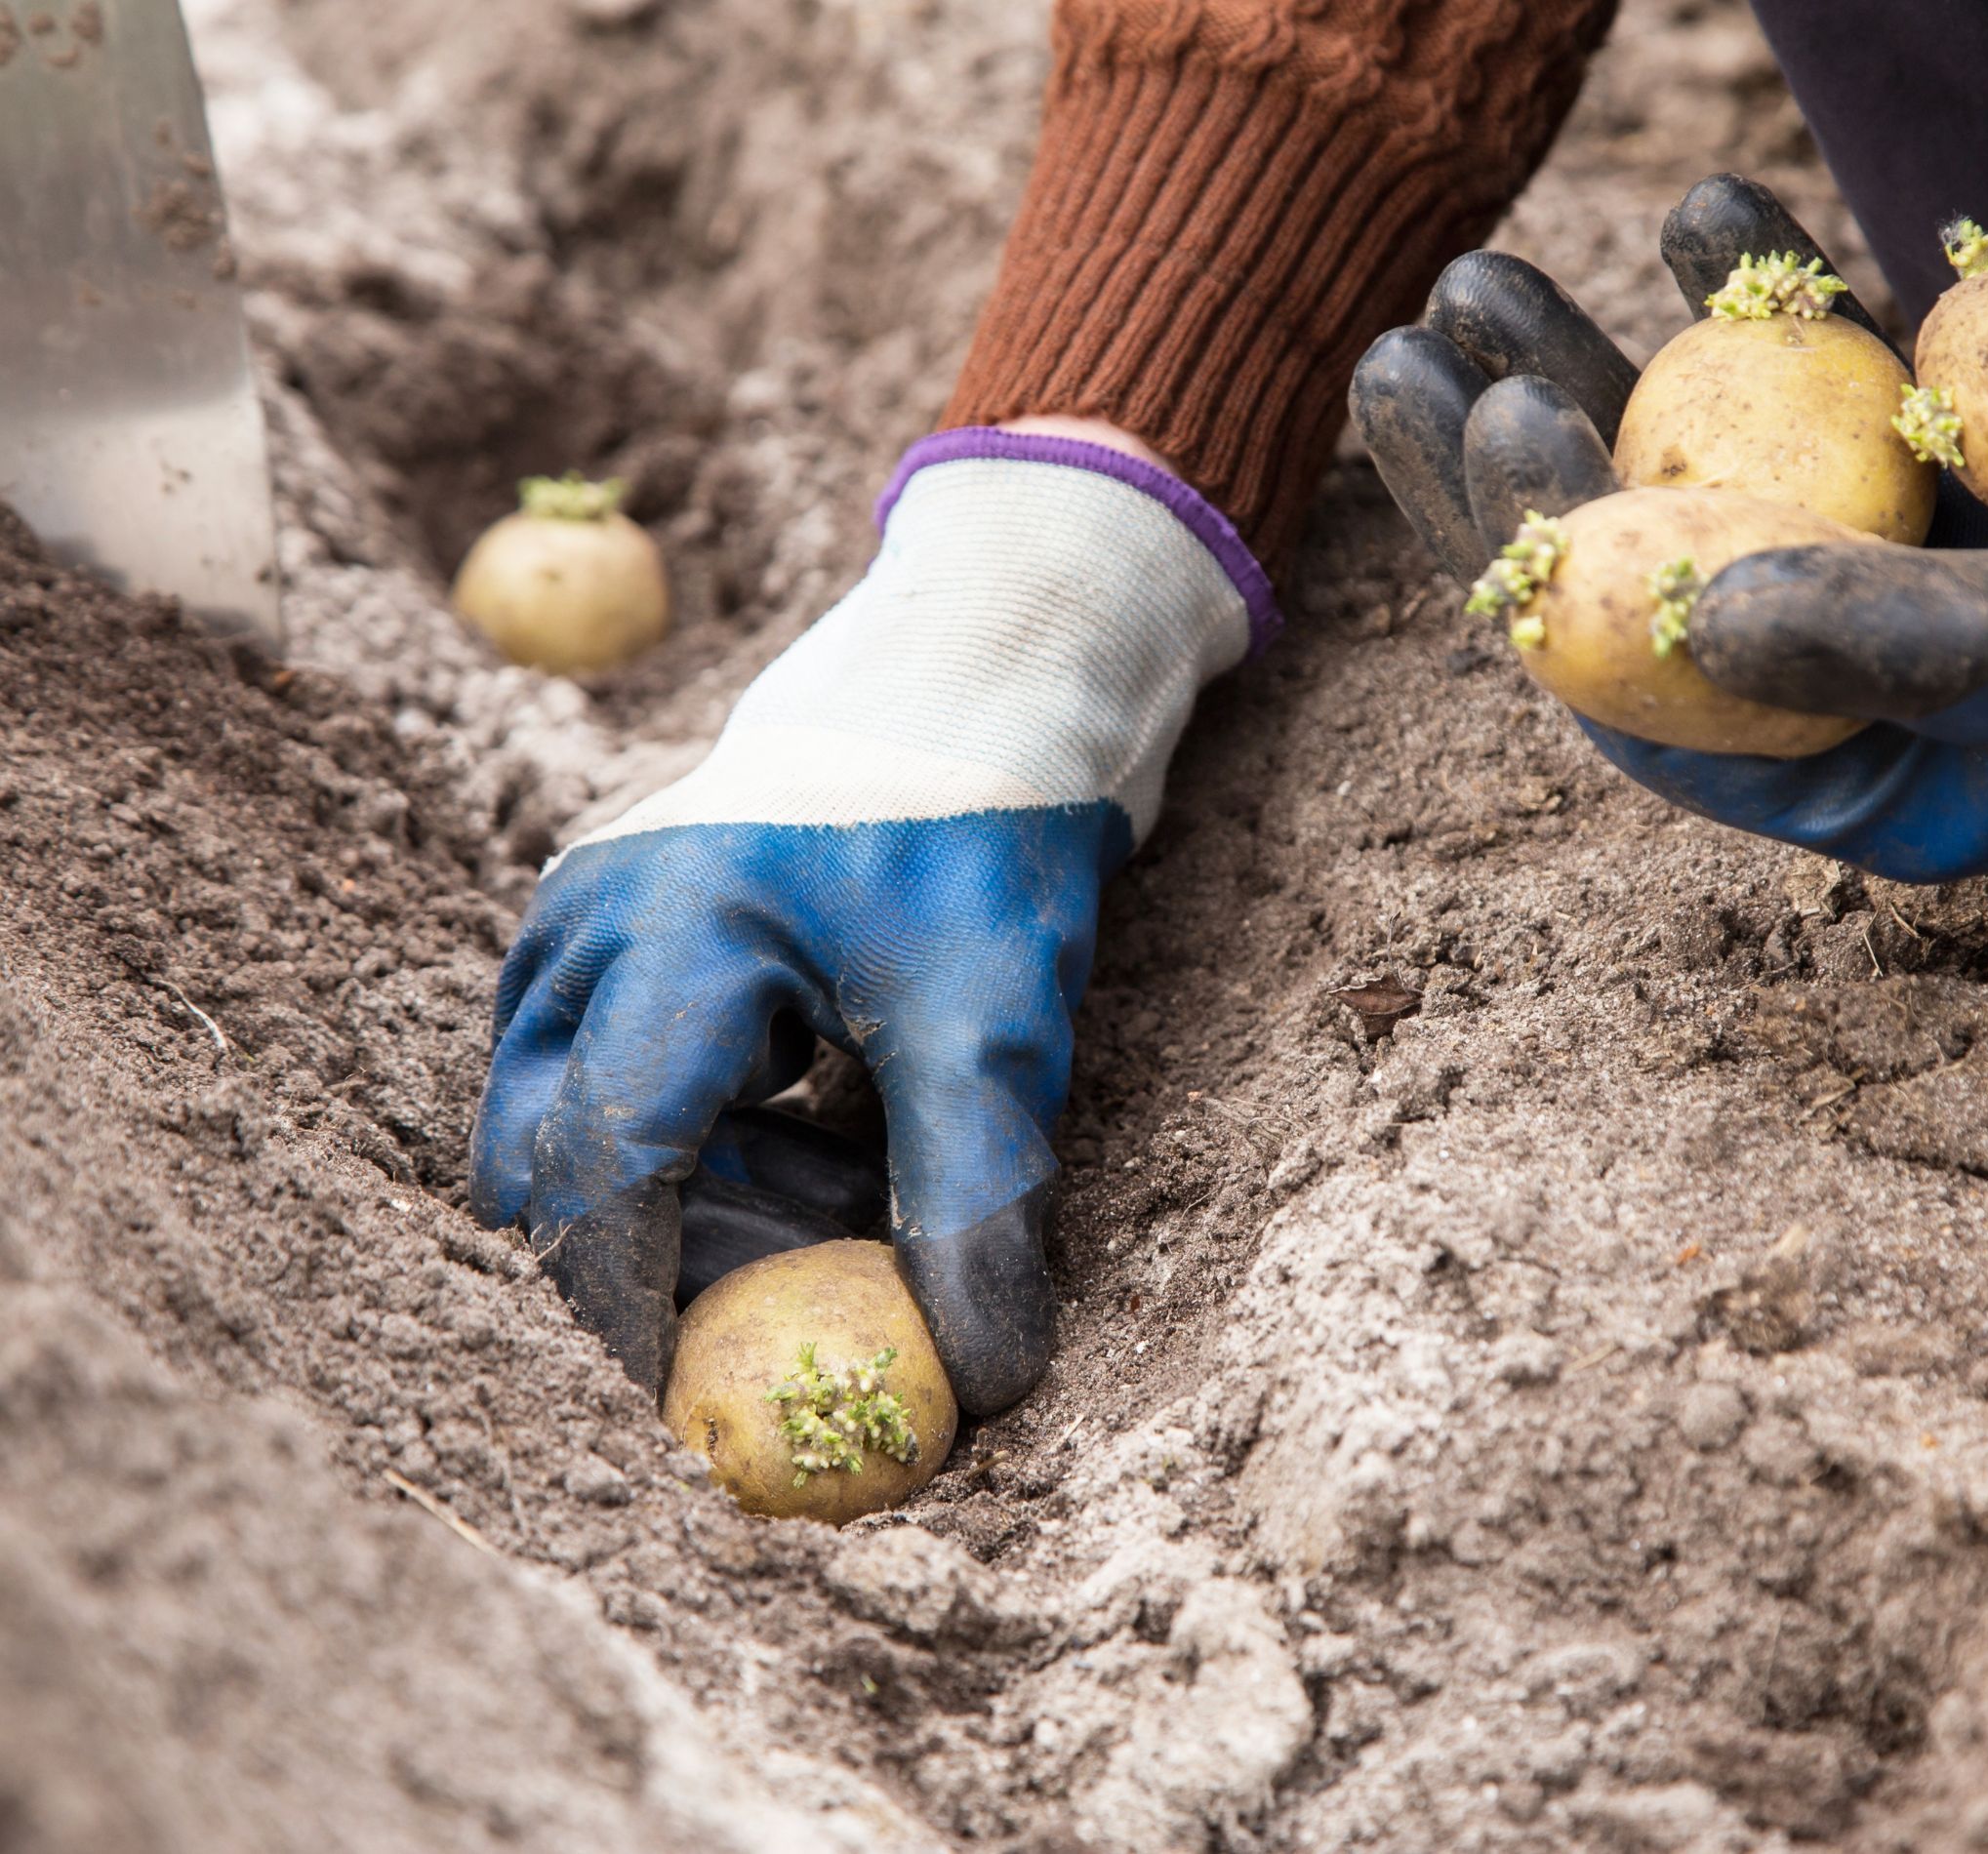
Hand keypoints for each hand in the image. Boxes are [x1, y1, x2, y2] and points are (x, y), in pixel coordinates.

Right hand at [470, 431, 1264, 1408]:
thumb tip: (982, 1383)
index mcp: (666, 938)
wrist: (981, 690)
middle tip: (820, 1266)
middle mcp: (586, 931)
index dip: (639, 1314)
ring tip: (850, 1165)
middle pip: (559, 1165)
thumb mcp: (998, 1022)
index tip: (710, 1413)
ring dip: (700, 1198)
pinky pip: (614, 1089)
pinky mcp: (606, 945)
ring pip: (581, 1134)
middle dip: (674, 1252)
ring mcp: (579, 929)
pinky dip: (711, 1144)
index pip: (598, 1173)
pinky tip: (825, 1116)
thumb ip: (974, 1202)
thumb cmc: (985, 838)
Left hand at [1351, 175, 1987, 880]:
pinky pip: (1819, 376)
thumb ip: (1891, 646)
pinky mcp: (1937, 460)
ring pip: (1696, 457)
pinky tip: (1698, 220)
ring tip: (1486, 277)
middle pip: (1628, 560)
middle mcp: (1835, 675)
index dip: (1538, 557)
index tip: (1477, 429)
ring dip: (1596, 365)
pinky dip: (1764, 295)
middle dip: (1519, 453)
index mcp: (1842, 772)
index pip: (1638, 679)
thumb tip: (1690, 608)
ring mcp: (1881, 558)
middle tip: (1414, 344)